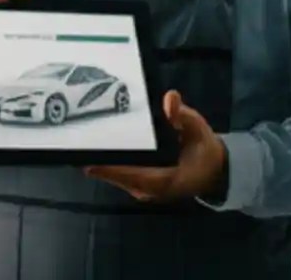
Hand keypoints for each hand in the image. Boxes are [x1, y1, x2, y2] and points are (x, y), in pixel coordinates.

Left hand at [84, 90, 226, 202]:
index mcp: (164, 180)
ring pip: (114, 177)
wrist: (213, 169)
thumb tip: (169, 100)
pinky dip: (108, 162)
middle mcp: (149, 190)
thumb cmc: (203, 149)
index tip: (85, 157)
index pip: (130, 174)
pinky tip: (95, 147)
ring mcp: (143, 190)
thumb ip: (182, 115)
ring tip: (80, 141)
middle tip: (76, 140)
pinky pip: (118, 175)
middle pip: (115, 176)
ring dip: (100, 161)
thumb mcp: (197, 128)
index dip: (107, 167)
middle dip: (98, 160)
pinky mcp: (139, 186)